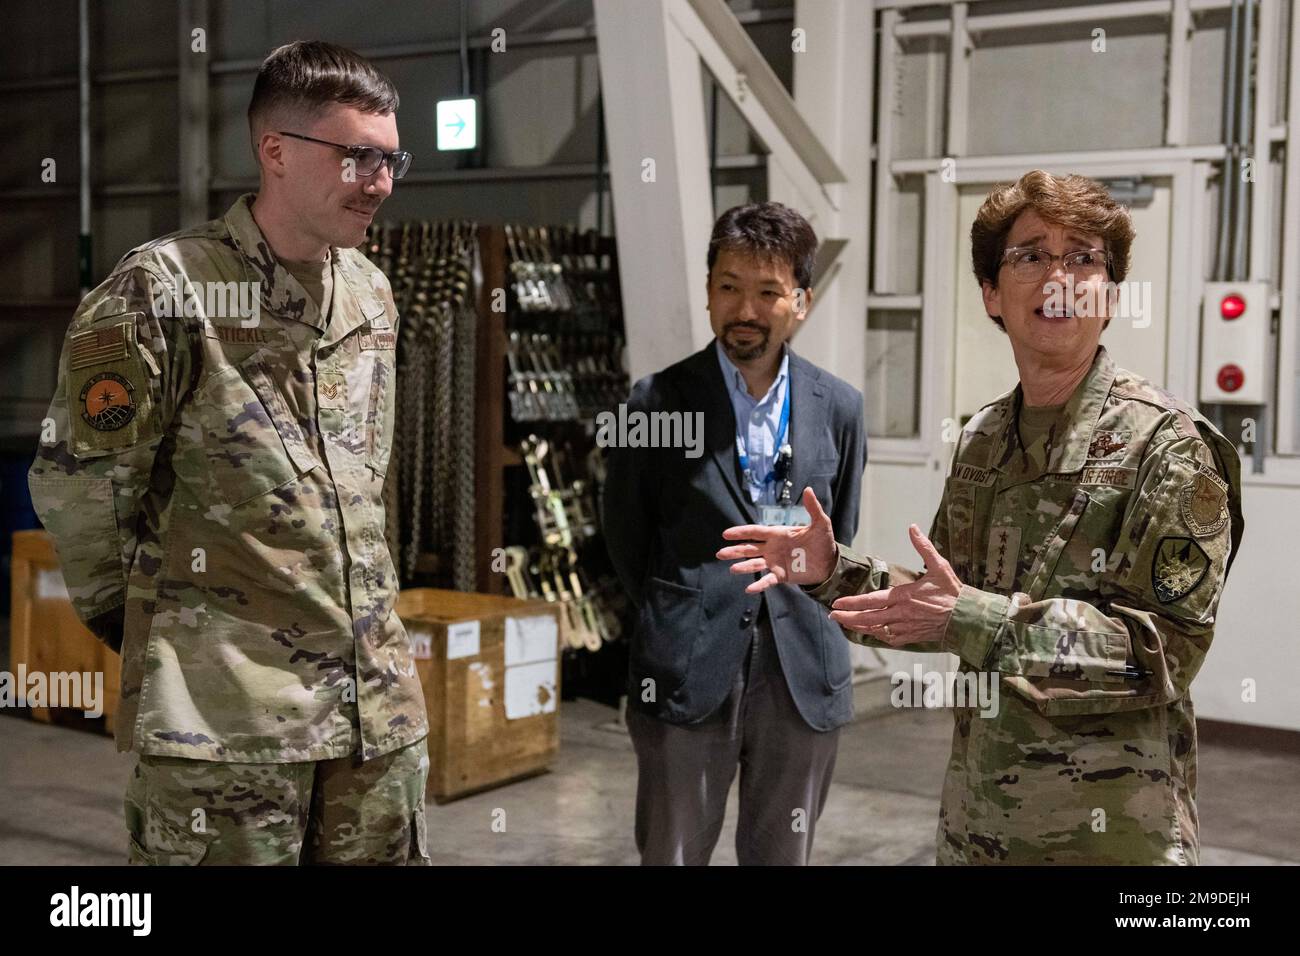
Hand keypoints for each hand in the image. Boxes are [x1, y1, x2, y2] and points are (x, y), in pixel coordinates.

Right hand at [716, 487, 836, 592]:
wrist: (830, 563)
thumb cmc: (823, 542)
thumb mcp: (820, 524)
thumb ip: (812, 508)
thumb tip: (808, 489)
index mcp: (778, 534)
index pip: (755, 532)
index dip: (740, 533)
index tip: (726, 534)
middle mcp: (773, 548)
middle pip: (750, 549)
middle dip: (735, 551)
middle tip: (720, 554)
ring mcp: (775, 562)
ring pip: (755, 564)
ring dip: (743, 566)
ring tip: (732, 569)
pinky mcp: (781, 576)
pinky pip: (767, 580)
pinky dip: (759, 584)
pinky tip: (749, 589)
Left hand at [828, 524, 961, 646]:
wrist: (968, 618)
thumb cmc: (953, 592)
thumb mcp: (939, 566)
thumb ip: (923, 547)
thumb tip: (913, 528)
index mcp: (904, 597)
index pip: (871, 601)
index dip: (852, 603)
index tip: (837, 603)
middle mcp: (901, 615)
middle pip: (867, 618)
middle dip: (847, 617)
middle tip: (832, 615)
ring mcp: (905, 628)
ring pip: (875, 630)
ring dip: (858, 626)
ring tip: (844, 623)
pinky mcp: (911, 637)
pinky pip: (888, 638)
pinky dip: (875, 635)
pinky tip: (868, 631)